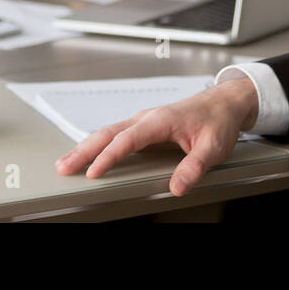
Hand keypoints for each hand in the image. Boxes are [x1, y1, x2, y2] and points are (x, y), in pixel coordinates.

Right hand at [54, 75, 258, 195]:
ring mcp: (144, 121)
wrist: (224, 103)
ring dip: (86, 147)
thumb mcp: (213, 147)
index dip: (109, 156)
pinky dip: (98, 144)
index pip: (128, 140)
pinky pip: (116, 134)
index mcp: (160, 120)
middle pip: (108, 133)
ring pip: (108, 132)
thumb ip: (194, 167)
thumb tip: (177, 186)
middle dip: (83, 150)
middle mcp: (148, 118)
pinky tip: (89, 153)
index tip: (93, 171)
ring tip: (67, 162)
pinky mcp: (145, 127)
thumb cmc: (218, 120)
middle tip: (64, 167)